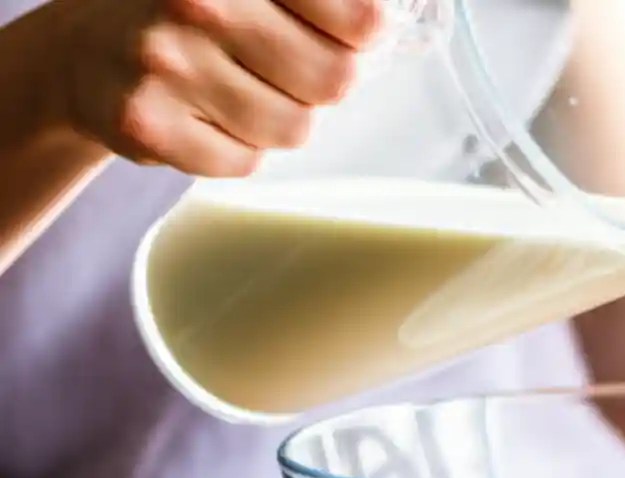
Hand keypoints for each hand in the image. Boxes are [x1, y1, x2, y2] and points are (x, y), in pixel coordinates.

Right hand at [47, 0, 382, 175]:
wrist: (83, 52)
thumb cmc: (190, 15)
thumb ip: (321, 3)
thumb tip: (389, 29)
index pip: (362, 18)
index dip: (366, 35)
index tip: (351, 35)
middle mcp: (198, 2)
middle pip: (336, 80)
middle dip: (322, 83)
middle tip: (283, 67)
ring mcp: (167, 64)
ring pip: (295, 129)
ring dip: (279, 119)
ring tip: (235, 89)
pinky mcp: (147, 125)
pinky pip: (245, 163)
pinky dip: (236, 149)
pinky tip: (203, 116)